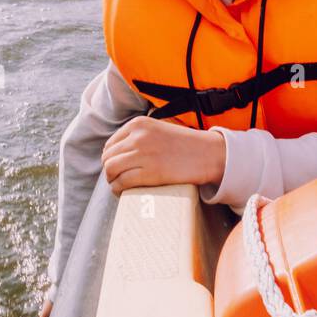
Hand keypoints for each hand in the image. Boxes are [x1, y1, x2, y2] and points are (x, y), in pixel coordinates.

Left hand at [101, 116, 225, 192]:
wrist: (208, 153)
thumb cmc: (185, 145)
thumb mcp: (159, 129)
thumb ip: (139, 136)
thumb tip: (119, 153)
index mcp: (138, 124)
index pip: (111, 144)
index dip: (111, 158)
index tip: (118, 168)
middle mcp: (138, 136)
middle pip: (108, 157)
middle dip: (110, 171)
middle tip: (117, 179)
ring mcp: (143, 154)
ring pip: (111, 169)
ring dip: (112, 181)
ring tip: (119, 187)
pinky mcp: (149, 172)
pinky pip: (122, 182)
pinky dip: (119, 189)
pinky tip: (123, 192)